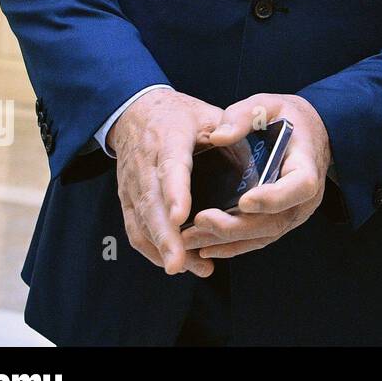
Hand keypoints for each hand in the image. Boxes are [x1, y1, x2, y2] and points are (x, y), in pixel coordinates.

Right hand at [108, 88, 223, 277]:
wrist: (135, 112)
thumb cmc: (180, 115)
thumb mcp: (208, 114)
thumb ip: (231, 136)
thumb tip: (254, 165)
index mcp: (169, 138)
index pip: (171, 167)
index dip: (174, 193)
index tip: (181, 217)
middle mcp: (145, 163)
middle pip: (151, 202)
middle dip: (164, 236)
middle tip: (179, 264)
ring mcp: (132, 183)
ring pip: (140, 220)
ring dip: (159, 247)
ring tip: (184, 268)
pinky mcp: (126, 197)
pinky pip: (134, 228)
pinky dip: (150, 248)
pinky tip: (173, 263)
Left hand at [180, 93, 331, 259]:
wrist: (309, 133)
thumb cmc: (286, 117)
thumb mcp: (267, 105)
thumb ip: (243, 116)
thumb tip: (217, 137)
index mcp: (307, 164)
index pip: (299, 186)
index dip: (273, 198)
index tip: (244, 201)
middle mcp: (305, 197)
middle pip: (274, 221)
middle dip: (236, 226)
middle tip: (200, 221)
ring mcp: (294, 213)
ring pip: (263, 236)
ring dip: (227, 240)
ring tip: (190, 239)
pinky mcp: (281, 221)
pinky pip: (258, 240)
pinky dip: (232, 246)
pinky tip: (204, 247)